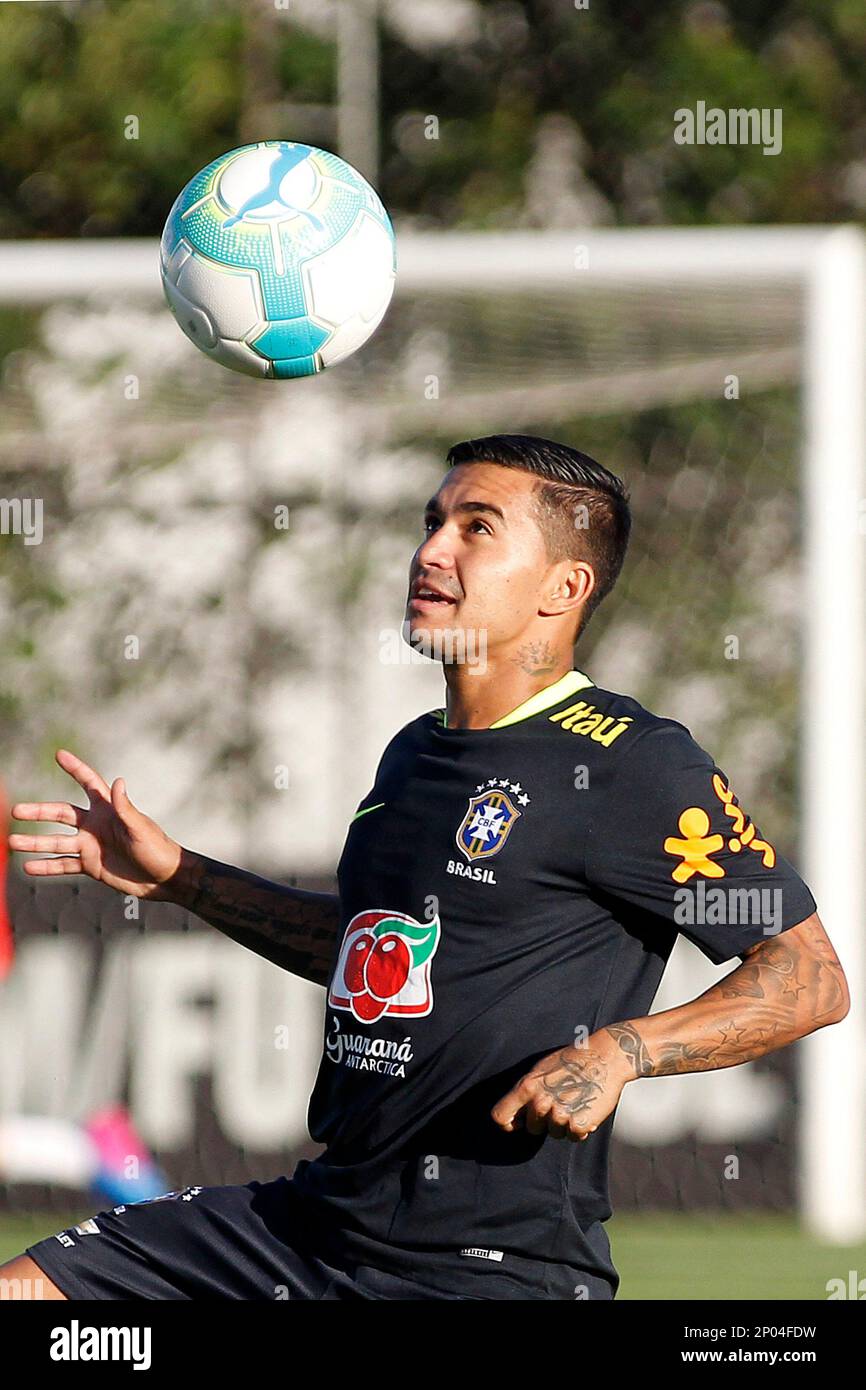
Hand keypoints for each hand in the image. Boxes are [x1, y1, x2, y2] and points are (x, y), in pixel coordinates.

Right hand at [8, 749, 181, 899]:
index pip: (89, 783)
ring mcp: (91, 845)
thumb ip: (126, 808)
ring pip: (56, 842)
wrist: (163, 878)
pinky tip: (28, 867)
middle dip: (38, 811)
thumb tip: (118, 781)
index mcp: (109, 809)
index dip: (75, 769)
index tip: (59, 754)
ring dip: (35, 842)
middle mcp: (95, 824)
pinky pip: (63, 864)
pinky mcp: (90, 865)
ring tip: (12, 841)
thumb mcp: (140, 828)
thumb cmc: (157, 848)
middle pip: (60, 813)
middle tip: (15, 810)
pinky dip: (46, 867)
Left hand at [490, 1030, 631, 1141]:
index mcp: (527, 1087)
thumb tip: (515, 1112)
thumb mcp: (540, 1069)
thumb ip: (526, 1091)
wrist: (604, 1057)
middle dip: (544, 1122)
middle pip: (533, 1129)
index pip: (500, 1116)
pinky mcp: (579, 1124)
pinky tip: (586, 1110)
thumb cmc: (572, 1060)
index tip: (517, 1124)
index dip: (508, 1123)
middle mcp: (540, 1102)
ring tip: (575, 1103)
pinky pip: (574, 1137)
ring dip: (564, 1124)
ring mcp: (559, 1114)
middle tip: (559, 1103)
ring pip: (555, 1134)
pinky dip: (580, 1129)